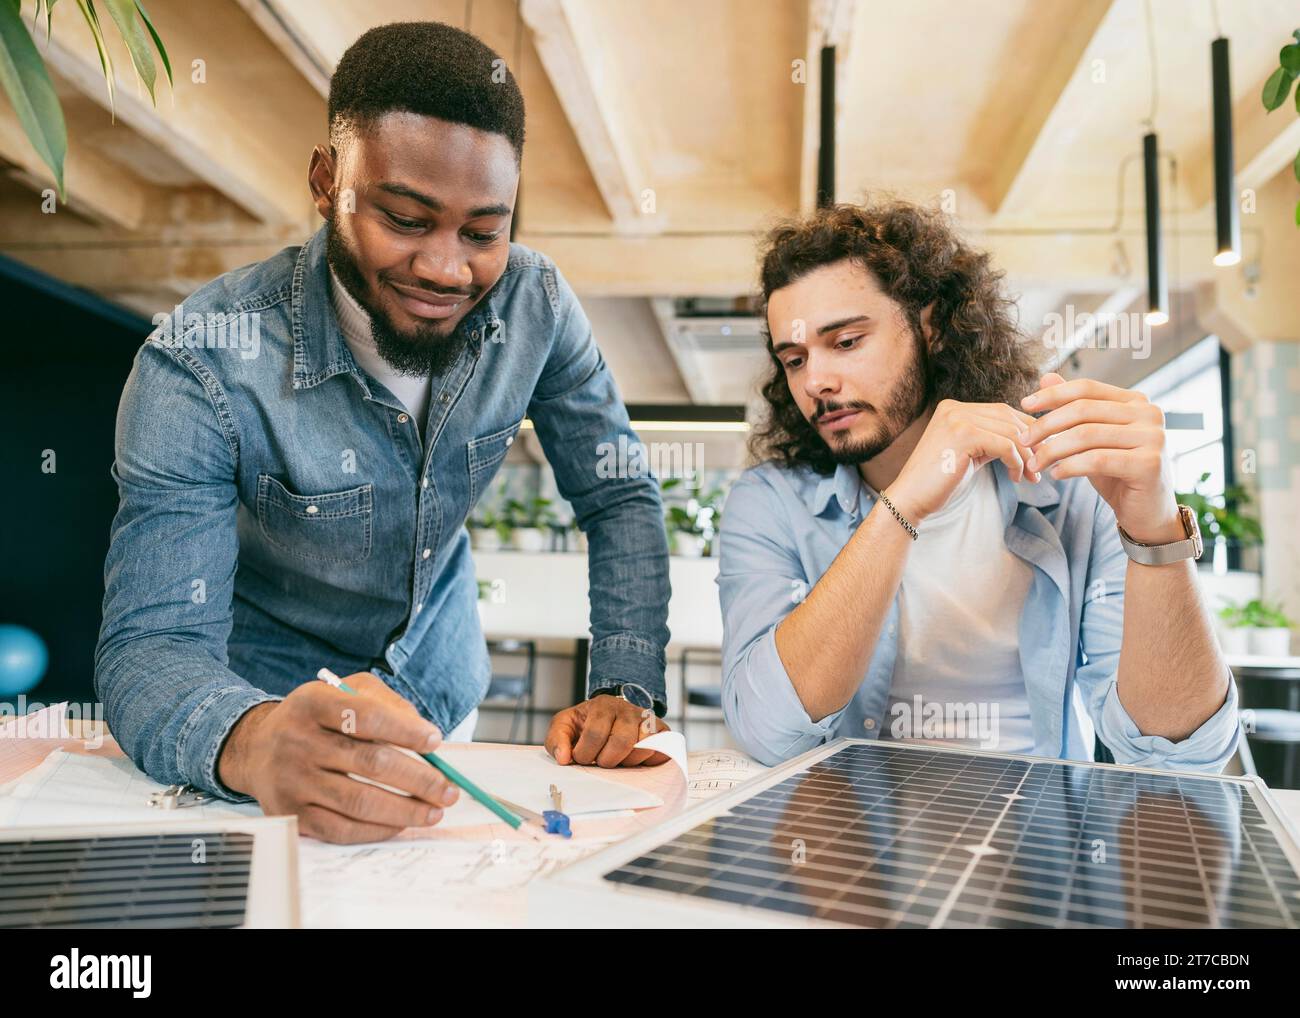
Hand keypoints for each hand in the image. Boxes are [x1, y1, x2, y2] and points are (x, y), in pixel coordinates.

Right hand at [217, 671, 459, 843]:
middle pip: (369, 763)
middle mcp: (298, 741)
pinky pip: (342, 829)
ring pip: (359, 802)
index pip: (366, 716)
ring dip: (405, 810)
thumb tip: (425, 735)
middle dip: (418, 779)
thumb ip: (386, 703)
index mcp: (313, 703)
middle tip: (447, 790)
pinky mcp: (292, 814)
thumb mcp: (344, 691)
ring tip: (433, 811)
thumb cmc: (317, 718)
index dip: (405, 730)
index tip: (435, 741)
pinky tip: (401, 823)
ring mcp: (292, 781)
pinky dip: (378, 830)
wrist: (258, 748)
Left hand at [545, 695, 670, 766]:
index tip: (581, 757)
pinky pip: (661, 750)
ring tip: (618, 759)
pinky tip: (634, 759)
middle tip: (601, 761)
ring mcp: (647, 720)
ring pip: (643, 748)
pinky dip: (647, 761)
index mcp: (602, 705)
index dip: (585, 753)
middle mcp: (627, 709)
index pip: (595, 734)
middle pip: (622, 742)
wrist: (610, 715)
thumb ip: (557, 740)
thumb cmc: (585, 724)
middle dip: (607, 760)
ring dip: (627, 762)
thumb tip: (563, 758)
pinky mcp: (662, 731)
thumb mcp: (564, 726)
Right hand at [888, 397, 1038, 522]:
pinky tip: (1016, 478)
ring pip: (1011, 431)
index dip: (1027, 431)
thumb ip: (992, 440)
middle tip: (1041, 467)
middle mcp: (955, 408)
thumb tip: (1029, 440)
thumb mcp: (970, 454)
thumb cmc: (940, 482)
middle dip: (1032, 443)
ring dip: (1027, 456)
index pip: (1003, 411)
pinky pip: (1005, 445)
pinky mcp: (963, 435)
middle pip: (1010, 418)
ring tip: (1032, 476)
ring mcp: (957, 419)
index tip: (1040, 454)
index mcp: (954, 408)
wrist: (910, 499)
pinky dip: (1017, 462)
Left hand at [1022, 373, 1182, 543]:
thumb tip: (1046, 377)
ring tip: (1035, 464)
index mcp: (1136, 401)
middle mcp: (1149, 413)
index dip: (1054, 394)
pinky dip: (1069, 466)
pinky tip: (1055, 474)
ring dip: (1053, 450)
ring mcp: (1153, 437)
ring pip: (1086, 435)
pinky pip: (1097, 460)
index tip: (1025, 405)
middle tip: (1024, 441)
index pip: (1087, 388)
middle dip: (1047, 425)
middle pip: (1083, 410)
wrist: (1147, 513)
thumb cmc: (1118, 473)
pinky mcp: (1149, 463)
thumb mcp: (1092, 438)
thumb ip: (1074, 408)